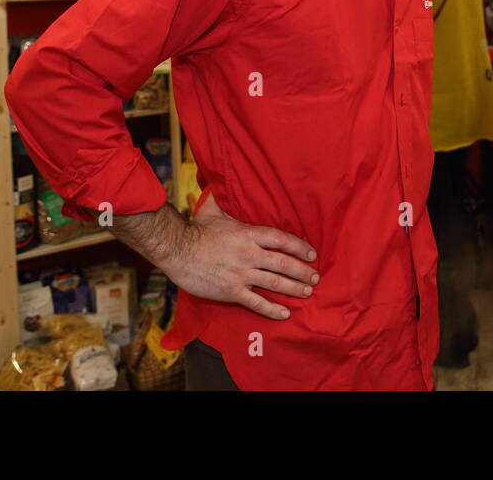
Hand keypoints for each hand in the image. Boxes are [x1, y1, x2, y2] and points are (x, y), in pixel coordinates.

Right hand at [168, 193, 318, 319]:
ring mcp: (241, 274)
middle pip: (283, 263)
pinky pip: (256, 302)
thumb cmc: (195, 230)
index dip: (300, 247)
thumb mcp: (212, 209)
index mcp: (248, 234)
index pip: (281, 239)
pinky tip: (284, 314)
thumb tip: (222, 179)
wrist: (176, 251)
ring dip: (294, 289)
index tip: (312, 254)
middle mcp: (249, 254)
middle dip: (302, 271)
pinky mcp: (231, 291)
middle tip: (315, 278)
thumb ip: (223, 196)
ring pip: (275, 283)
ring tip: (307, 292)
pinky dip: (272, 309)